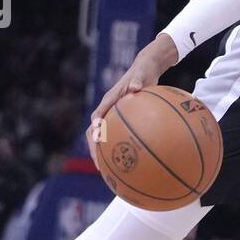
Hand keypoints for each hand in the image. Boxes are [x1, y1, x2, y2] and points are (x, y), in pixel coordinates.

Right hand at [86, 36, 176, 154]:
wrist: (146, 69)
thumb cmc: (143, 71)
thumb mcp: (141, 75)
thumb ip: (137, 81)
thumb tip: (135, 87)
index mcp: (109, 100)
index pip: (97, 117)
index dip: (95, 129)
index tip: (96, 141)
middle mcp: (108, 109)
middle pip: (94, 132)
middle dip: (94, 148)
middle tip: (99, 164)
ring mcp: (113, 116)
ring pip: (104, 137)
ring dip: (103, 152)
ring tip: (107, 170)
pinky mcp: (122, 120)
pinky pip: (119, 136)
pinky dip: (120, 148)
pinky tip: (132, 162)